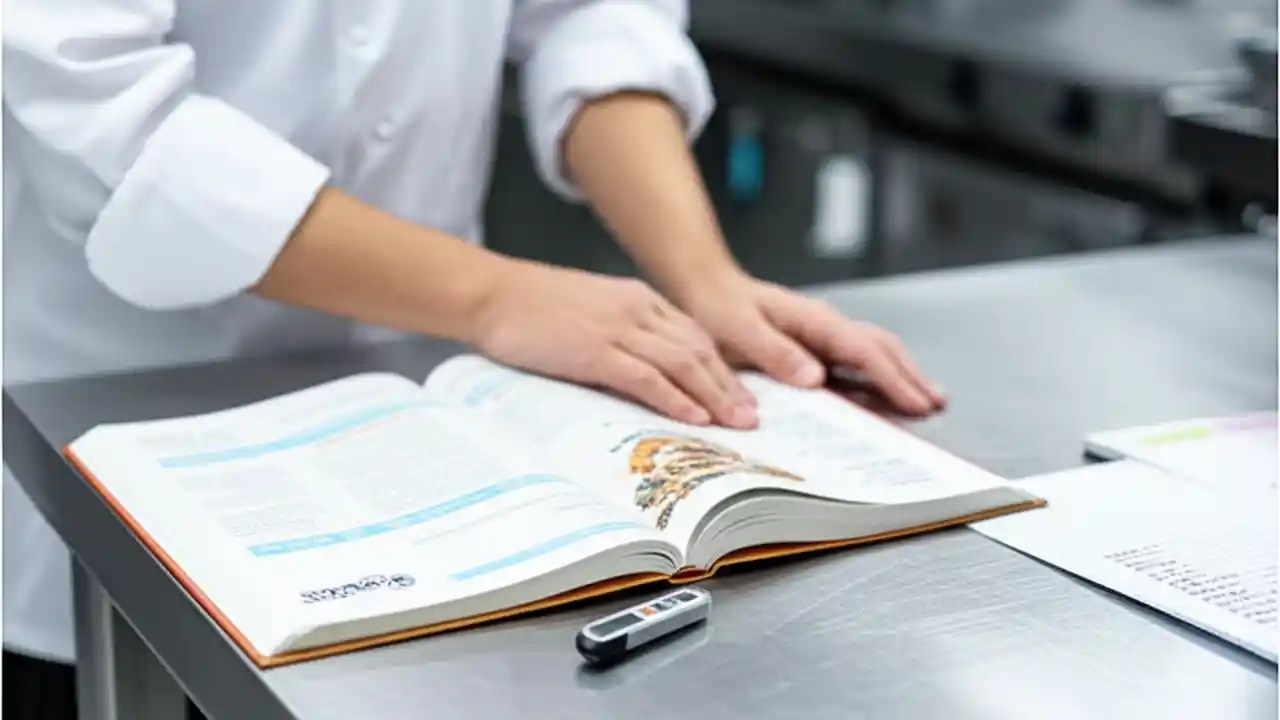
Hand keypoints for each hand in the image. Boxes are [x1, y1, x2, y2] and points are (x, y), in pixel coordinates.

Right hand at [469, 259, 758, 427]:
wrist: (492, 294)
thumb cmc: (531, 307)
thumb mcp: (590, 311)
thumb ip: (621, 331)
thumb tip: (641, 368)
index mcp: (637, 298)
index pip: (694, 334)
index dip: (722, 366)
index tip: (739, 392)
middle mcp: (637, 309)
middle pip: (699, 349)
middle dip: (730, 385)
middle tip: (752, 416)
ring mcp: (618, 328)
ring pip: (682, 363)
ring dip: (715, 395)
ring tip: (736, 422)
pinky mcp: (596, 349)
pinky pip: (647, 377)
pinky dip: (676, 398)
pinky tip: (695, 416)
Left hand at [678, 273, 946, 416]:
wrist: (707, 289)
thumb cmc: (720, 308)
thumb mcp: (739, 330)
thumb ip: (775, 352)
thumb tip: (815, 377)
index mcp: (813, 321)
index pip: (865, 351)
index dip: (893, 378)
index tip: (916, 401)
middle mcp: (825, 326)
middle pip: (881, 349)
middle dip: (910, 376)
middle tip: (935, 405)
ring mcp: (822, 336)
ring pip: (874, 354)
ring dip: (900, 376)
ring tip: (924, 402)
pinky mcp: (814, 348)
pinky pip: (854, 364)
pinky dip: (876, 380)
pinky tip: (885, 398)